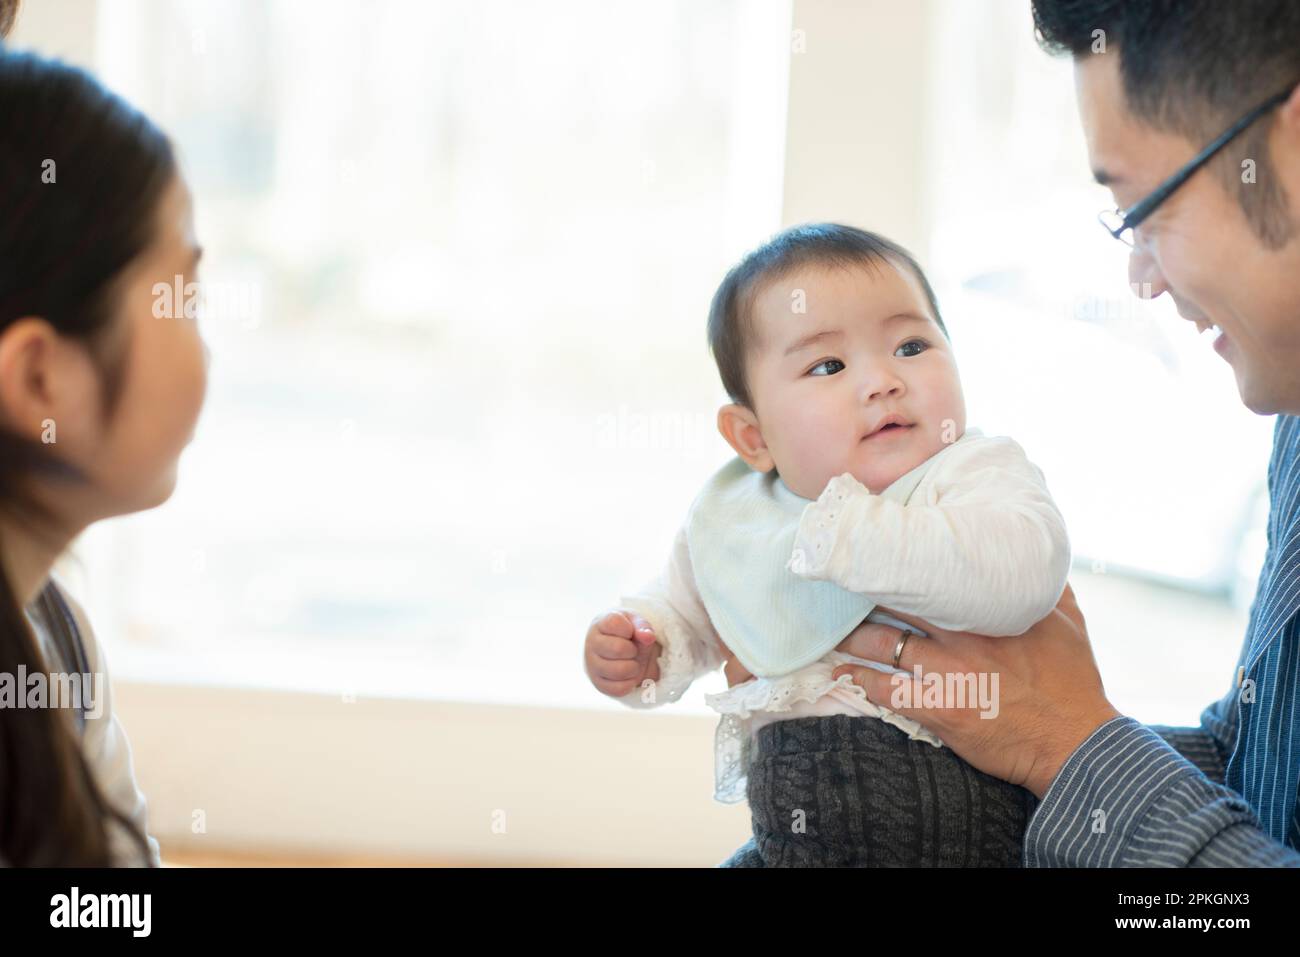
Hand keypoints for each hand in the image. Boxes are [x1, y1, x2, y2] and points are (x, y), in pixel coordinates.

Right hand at [584, 610, 659, 697]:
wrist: (620, 650)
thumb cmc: (628, 633)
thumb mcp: (636, 623)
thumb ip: (643, 626)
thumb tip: (648, 637)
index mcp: (600, 624)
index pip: (615, 624)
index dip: (629, 628)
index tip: (628, 631)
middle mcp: (591, 644)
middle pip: (618, 649)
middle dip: (633, 650)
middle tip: (632, 649)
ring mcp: (592, 665)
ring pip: (619, 671)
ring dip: (634, 667)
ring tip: (631, 662)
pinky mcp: (598, 684)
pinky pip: (619, 689)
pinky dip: (630, 683)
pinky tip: (628, 675)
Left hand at [830, 583, 1122, 797]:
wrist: (1075, 743)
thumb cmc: (1074, 683)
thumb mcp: (1069, 623)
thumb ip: (1049, 587)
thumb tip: (1039, 556)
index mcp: (992, 608)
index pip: (936, 572)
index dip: (903, 561)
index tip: (881, 552)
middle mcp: (965, 634)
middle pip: (899, 602)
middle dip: (867, 594)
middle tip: (841, 587)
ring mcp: (949, 671)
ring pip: (884, 642)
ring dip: (853, 636)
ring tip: (832, 629)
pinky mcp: (939, 707)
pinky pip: (885, 689)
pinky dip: (859, 680)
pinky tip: (841, 675)